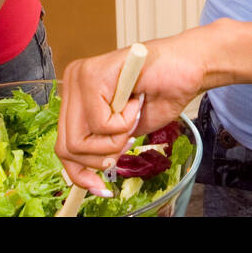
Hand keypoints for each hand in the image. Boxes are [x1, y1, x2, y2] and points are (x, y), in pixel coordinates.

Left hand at [55, 29, 213, 195]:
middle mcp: (72, 83)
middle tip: (127, 141)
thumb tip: (85, 173)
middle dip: (100, 158)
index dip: (79, 172)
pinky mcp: (94, 76)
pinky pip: (100, 123)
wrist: (188, 66)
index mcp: (76, 95)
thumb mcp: (125, 131)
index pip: (62, 144)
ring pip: (80, 140)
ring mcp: (80, 77)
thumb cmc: (162, 91)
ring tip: (133, 117)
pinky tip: (136, 103)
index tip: (97, 186)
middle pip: (66, 147)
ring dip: (115, 140)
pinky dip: (125, 123)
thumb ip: (102, 146)